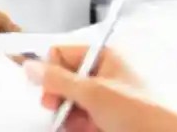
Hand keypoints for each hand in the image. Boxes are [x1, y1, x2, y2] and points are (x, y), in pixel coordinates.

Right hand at [23, 46, 176, 131]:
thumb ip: (58, 80)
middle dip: (59, 99)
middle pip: (64, 81)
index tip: (47, 91)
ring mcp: (105, 98)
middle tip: (58, 110)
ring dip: (68, 117)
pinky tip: (88, 130)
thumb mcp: (94, 93)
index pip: (62, 53)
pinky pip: (81, 120)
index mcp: (104, 56)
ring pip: (71, 104)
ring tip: (80, 125)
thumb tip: (31, 67)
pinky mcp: (107, 119)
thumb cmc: (145, 112)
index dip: (50, 71)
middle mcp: (104, 74)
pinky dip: (79, 127)